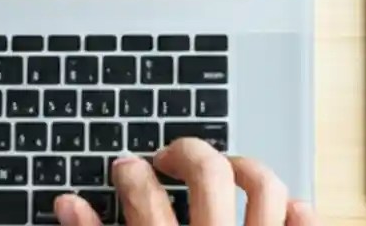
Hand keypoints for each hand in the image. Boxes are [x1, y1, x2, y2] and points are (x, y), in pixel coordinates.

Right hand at [57, 138, 320, 225]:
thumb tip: (67, 205)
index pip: (145, 197)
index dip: (131, 175)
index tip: (128, 168)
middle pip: (210, 174)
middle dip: (187, 153)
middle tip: (169, 157)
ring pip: (266, 190)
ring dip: (245, 170)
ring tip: (226, 169)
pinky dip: (298, 211)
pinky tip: (285, 204)